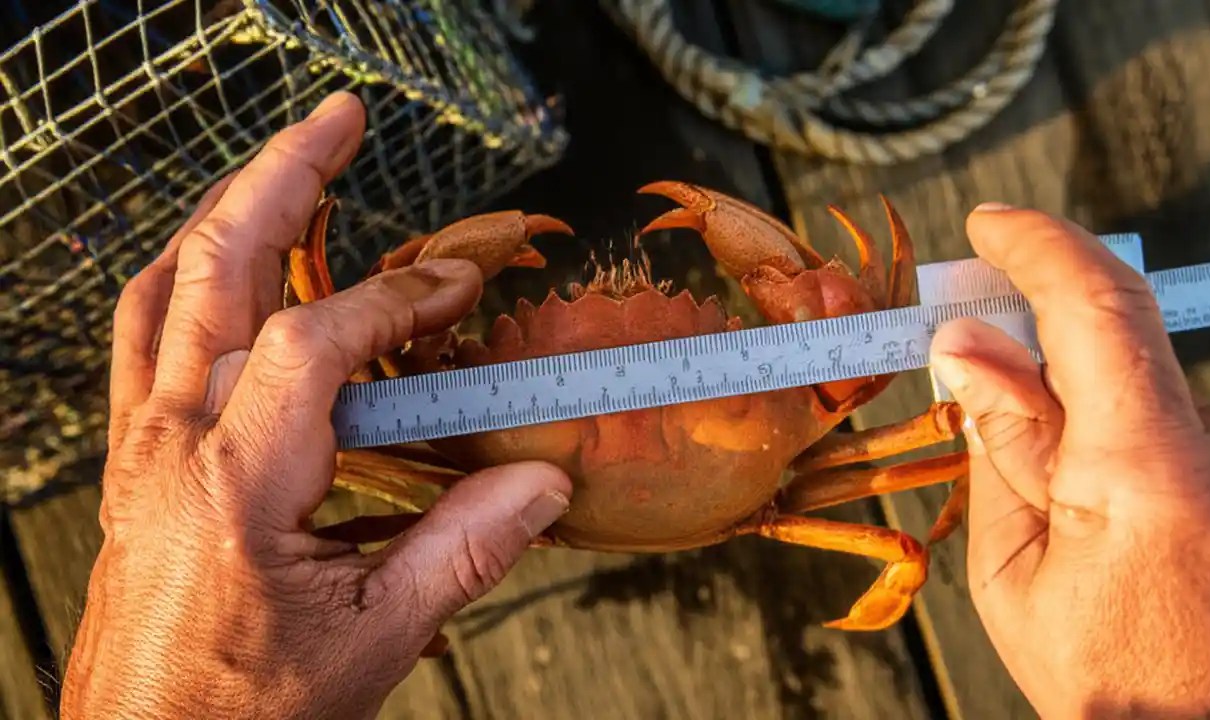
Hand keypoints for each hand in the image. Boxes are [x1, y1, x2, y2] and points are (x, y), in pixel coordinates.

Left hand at [62, 92, 572, 719]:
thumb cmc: (243, 712)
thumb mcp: (376, 636)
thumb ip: (467, 549)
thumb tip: (544, 482)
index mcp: (237, 485)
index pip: (313, 342)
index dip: (392, 299)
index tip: (454, 287)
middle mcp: (174, 446)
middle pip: (212, 268)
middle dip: (281, 179)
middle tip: (337, 121)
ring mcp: (143, 446)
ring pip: (164, 288)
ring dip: (227, 212)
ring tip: (285, 169)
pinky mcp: (136, 460)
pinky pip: (143, 334)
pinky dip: (186, 275)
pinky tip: (220, 265)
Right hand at [930, 205, 1209, 717]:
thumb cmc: (1117, 684)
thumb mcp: (1017, 580)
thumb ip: (1000, 450)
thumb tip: (969, 345)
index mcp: (1146, 469)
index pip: (1094, 306)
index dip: (1038, 246)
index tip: (990, 224)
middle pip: (1114, 357)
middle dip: (1040, 370)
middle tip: (980, 396)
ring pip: (1148, 408)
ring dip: (1094, 439)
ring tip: (1084, 540)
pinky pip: (1187, 442)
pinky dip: (1140, 467)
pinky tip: (1134, 542)